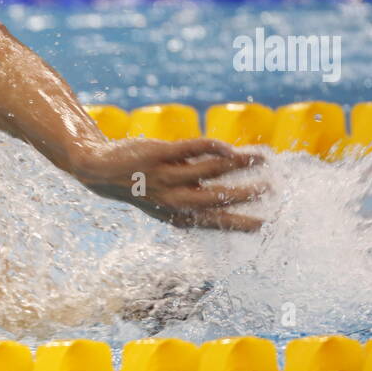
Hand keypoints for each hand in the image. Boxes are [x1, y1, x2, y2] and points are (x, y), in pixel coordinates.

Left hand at [72, 137, 266, 230]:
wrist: (99, 170)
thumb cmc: (138, 187)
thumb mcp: (163, 203)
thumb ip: (192, 202)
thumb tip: (228, 198)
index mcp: (175, 217)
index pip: (214, 222)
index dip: (240, 223)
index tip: (265, 224)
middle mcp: (172, 200)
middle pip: (216, 199)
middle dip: (246, 195)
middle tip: (272, 188)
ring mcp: (166, 176)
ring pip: (210, 170)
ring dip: (239, 164)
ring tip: (261, 159)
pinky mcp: (161, 154)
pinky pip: (194, 148)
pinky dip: (216, 147)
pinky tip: (231, 148)